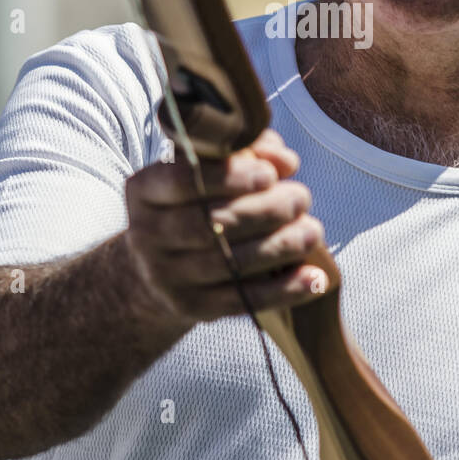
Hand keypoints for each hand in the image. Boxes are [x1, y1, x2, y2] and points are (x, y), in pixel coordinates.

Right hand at [123, 128, 328, 326]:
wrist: (157, 269)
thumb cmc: (194, 205)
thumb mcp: (206, 171)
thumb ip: (245, 152)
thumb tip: (283, 160)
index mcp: (144, 191)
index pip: (184, 181)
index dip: (229, 177)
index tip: (269, 174)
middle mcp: (146, 235)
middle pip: (211, 224)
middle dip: (265, 210)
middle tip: (301, 198)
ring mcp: (166, 277)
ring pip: (229, 263)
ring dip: (280, 247)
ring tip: (313, 232)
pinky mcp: (192, 308)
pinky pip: (243, 301)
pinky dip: (284, 289)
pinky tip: (314, 277)